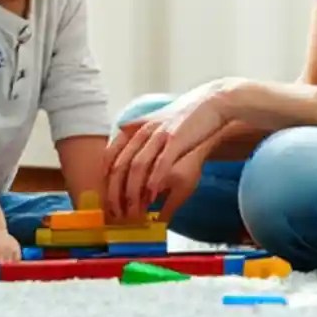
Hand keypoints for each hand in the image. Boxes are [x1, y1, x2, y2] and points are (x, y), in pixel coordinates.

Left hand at [103, 79, 235, 220]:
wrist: (211, 104)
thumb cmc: (183, 116)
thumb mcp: (155, 119)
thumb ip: (137, 126)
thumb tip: (120, 128)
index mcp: (136, 127)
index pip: (111, 154)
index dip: (105, 177)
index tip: (105, 195)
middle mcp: (143, 130)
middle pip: (121, 164)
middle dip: (116, 192)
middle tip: (116, 212)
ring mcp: (158, 135)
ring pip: (137, 167)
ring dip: (132, 192)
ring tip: (133, 212)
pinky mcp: (176, 139)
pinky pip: (160, 164)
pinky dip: (153, 182)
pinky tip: (151, 198)